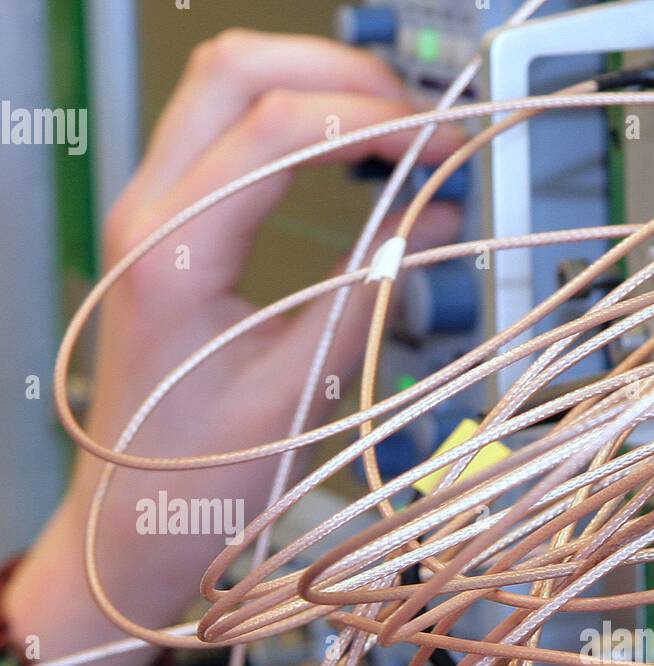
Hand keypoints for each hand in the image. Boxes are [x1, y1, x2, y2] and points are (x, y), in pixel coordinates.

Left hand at [6, 29, 463, 665]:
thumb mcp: (300, 393)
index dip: (376, 122)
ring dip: (316, 86)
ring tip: (397, 129)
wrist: (127, 526)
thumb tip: (436, 219)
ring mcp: (149, 209)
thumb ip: (369, 292)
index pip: (278, 129)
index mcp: (173, 252)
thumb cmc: (199, 481)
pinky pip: (227, 131)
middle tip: (424, 123)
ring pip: (226, 85)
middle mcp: (148, 209)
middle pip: (239, 69)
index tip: (445, 147)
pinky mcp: (167, 225)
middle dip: (343, 77)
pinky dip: (296, 122)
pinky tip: (352, 157)